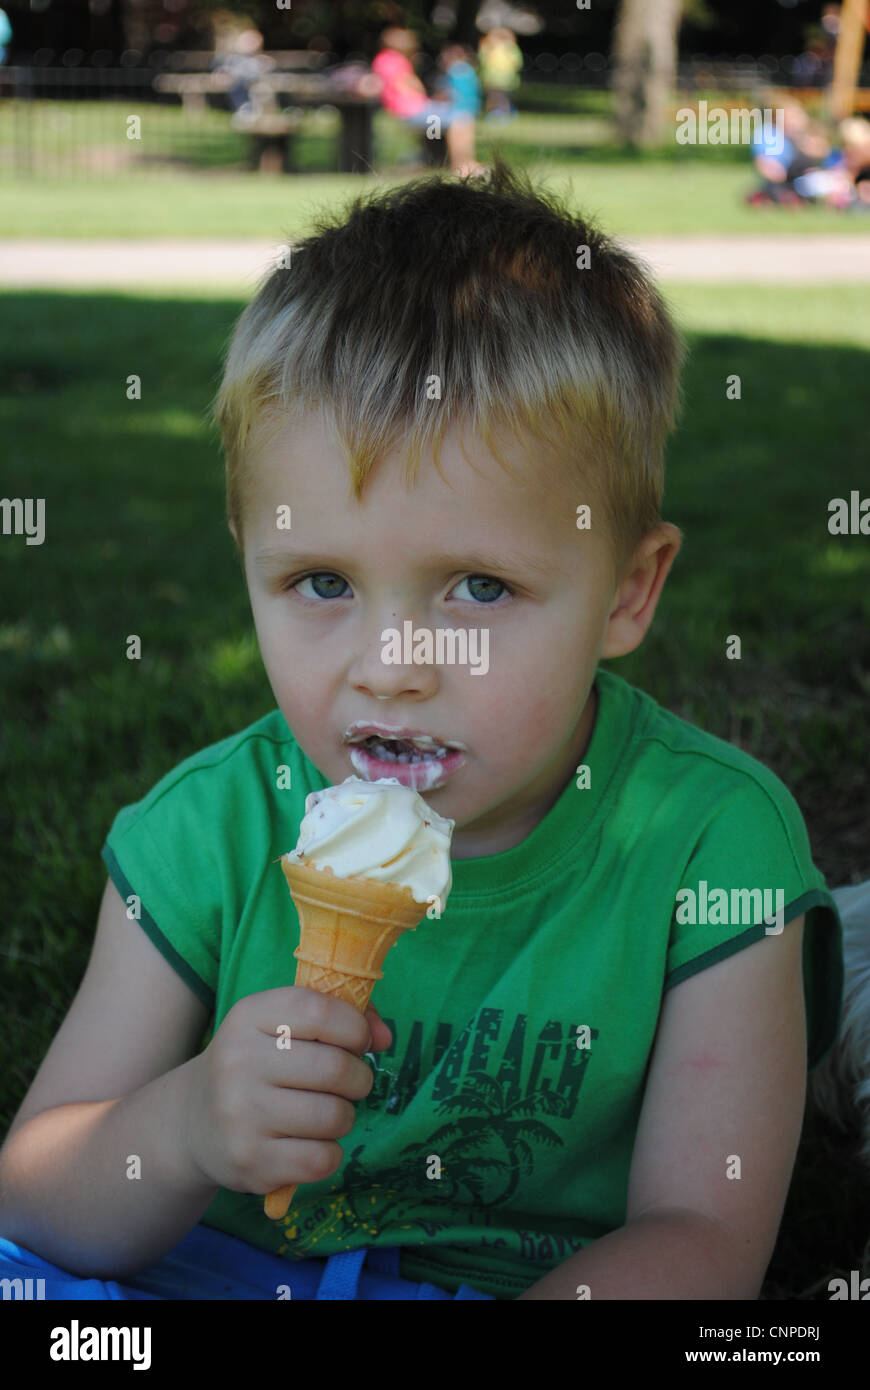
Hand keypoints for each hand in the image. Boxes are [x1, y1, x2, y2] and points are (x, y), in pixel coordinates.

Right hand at [181, 988, 390, 1195]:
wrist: (192, 1122)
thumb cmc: (258, 1064)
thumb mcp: (283, 1025)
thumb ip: (341, 1017)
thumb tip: (384, 1037)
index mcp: (248, 1017)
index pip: (320, 1010)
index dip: (354, 1027)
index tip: (358, 1041)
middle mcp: (238, 1062)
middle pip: (335, 1068)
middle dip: (359, 1078)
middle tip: (349, 1084)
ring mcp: (240, 1115)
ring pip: (334, 1117)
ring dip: (344, 1116)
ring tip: (326, 1113)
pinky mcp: (250, 1162)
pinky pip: (323, 1159)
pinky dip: (329, 1153)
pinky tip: (309, 1143)